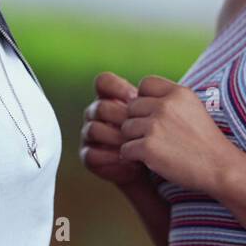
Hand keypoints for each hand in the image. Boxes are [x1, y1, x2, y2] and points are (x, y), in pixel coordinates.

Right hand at [80, 72, 146, 186]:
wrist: (152, 163)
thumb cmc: (155, 133)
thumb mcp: (156, 114)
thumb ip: (152, 101)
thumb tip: (154, 94)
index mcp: (108, 97)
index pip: (104, 82)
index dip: (117, 87)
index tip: (134, 97)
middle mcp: (95, 113)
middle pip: (100, 107)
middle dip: (121, 117)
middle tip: (140, 125)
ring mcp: (89, 134)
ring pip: (94, 129)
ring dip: (116, 137)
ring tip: (136, 143)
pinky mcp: (88, 156)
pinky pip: (92, 154)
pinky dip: (110, 157)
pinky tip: (128, 158)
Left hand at [119, 75, 236, 194]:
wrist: (220, 169)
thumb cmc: (205, 142)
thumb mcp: (194, 109)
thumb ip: (170, 100)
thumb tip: (136, 97)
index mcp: (178, 93)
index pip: (146, 83)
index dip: (145, 98)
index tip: (154, 114)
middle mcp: (165, 105)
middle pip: (132, 107)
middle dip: (138, 122)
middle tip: (155, 137)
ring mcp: (155, 126)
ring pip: (126, 128)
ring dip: (135, 140)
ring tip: (154, 149)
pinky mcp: (148, 148)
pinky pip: (125, 149)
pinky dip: (133, 158)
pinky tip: (149, 161)